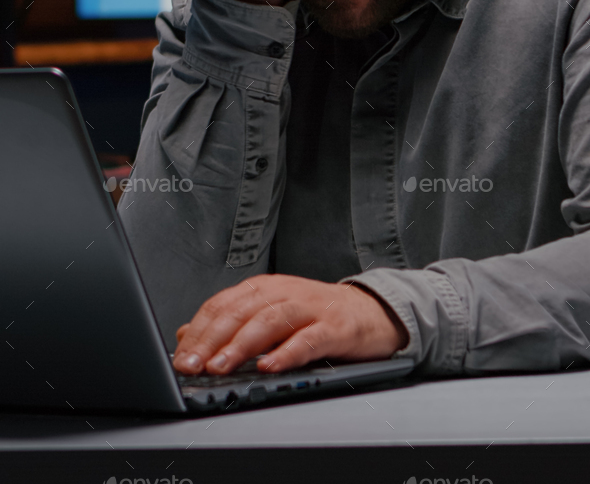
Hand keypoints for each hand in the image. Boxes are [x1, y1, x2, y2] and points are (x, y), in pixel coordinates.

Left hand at [172, 274, 408, 375]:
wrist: (370, 311)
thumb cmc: (315, 315)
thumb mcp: (269, 312)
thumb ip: (230, 323)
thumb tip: (185, 336)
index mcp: (264, 288)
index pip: (223, 305)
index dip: (199, 330)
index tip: (180, 356)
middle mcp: (283, 292)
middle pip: (241, 312)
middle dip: (212, 339)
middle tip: (192, 364)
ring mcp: (309, 308)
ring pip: (269, 322)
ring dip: (242, 345)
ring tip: (221, 366)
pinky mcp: (333, 327)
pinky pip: (308, 340)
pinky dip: (287, 353)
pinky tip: (270, 366)